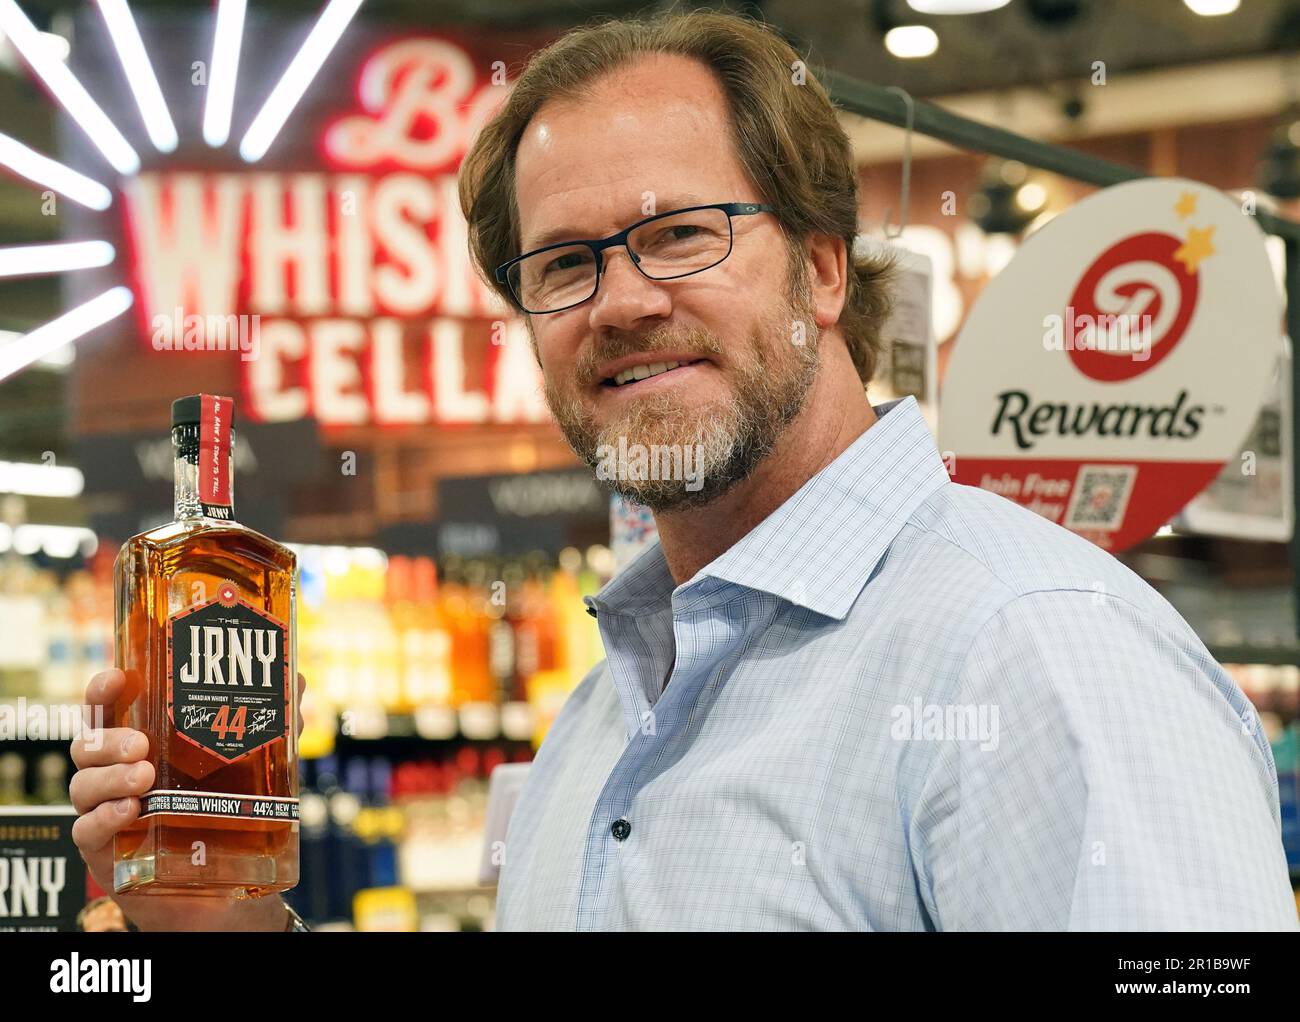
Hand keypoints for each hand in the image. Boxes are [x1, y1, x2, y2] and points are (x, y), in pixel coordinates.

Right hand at [69, 668, 306, 930]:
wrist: (217, 887)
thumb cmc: (222, 812)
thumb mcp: (250, 767)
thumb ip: (268, 725)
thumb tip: (294, 681)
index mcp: (140, 744)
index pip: (108, 709)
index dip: (104, 691)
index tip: (117, 679)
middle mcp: (114, 772)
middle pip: (88, 744)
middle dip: (110, 739)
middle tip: (143, 744)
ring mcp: (104, 811)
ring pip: (83, 785)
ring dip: (109, 778)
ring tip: (144, 778)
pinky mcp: (104, 851)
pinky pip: (86, 830)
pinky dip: (103, 818)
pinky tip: (130, 812)